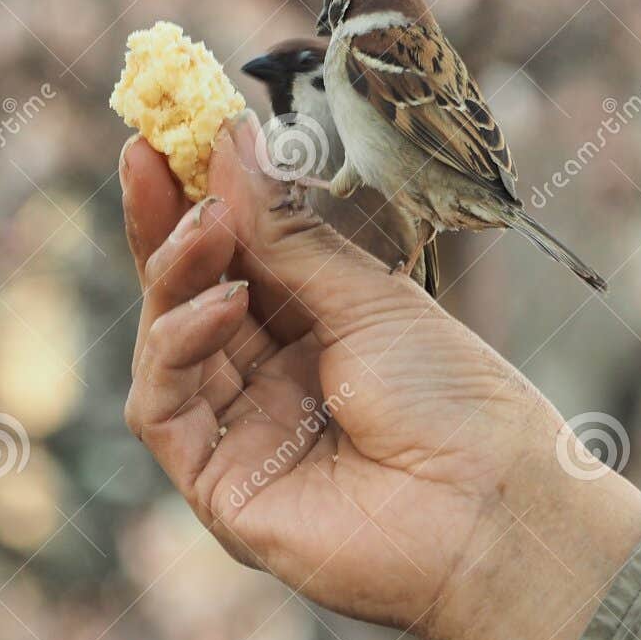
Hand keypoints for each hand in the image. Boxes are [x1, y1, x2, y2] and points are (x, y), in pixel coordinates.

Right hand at [120, 113, 640, 639]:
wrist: (493, 507)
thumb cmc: (453, 399)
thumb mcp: (366, 296)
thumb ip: (285, 232)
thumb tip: (228, 142)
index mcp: (311, 333)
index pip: (233, 258)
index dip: (196, 198)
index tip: (171, 132)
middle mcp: (266, 381)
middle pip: (186, 295)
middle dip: (163, 224)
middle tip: (147, 155)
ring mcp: (238, 434)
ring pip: (166, 343)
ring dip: (175, 276)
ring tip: (205, 227)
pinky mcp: (216, 485)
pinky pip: (165, 407)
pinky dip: (179, 347)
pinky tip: (221, 305)